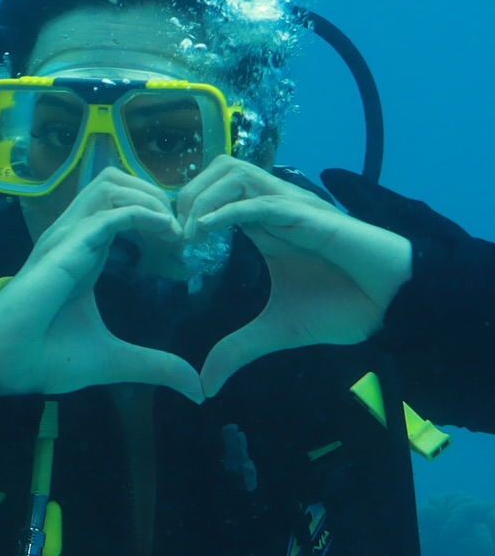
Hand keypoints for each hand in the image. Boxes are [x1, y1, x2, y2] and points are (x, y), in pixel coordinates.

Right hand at [0, 170, 204, 401]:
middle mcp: (73, 237)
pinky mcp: (65, 249)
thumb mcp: (115, 359)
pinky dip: (142, 214)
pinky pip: (108, 214)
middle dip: (155, 195)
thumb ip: (155, 365)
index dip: (155, 212)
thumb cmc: (49, 358)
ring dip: (150, 199)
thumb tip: (196, 388)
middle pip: (116, 181)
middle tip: (183, 230)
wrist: (12, 369)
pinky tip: (167, 232)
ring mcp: (66, 238)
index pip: (119, 205)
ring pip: (110, 184)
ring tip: (174, 230)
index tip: (183, 243)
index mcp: (83, 253)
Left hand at [177, 156, 412, 395]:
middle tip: (169, 236)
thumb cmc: (345, 307)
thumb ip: (237, 350)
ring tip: (185, 235)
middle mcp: (274, 208)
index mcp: (263, 225)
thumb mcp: (276, 332)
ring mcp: (293, 207)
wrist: (392, 306)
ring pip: (237, 173)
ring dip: (202, 198)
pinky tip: (204, 230)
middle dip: (185, 196)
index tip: (163, 245)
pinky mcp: (311, 216)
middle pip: (218, 170)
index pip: (213, 195)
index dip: (183, 211)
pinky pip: (264, 200)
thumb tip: (205, 385)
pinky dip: (229, 210)